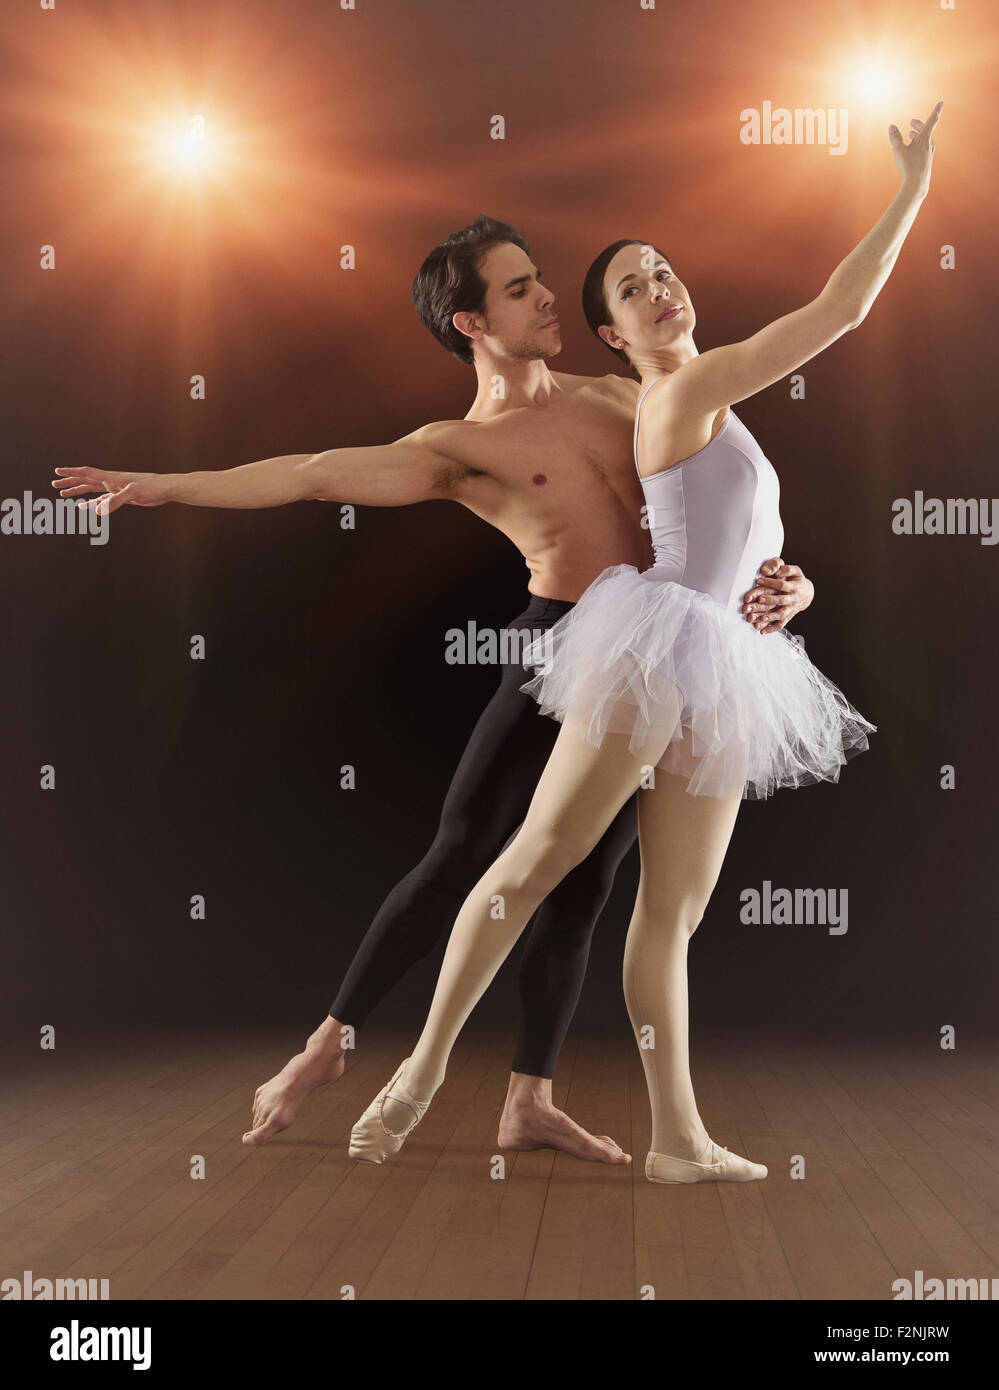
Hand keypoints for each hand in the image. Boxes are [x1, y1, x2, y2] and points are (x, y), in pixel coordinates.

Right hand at [51, 466, 169, 514]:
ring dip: (78, 491)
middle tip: (54, 485)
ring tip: (64, 494)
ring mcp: (115, 489)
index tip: (57, 471)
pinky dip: (92, 503)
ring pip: (92, 490)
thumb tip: (97, 511)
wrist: (165, 489)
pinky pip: (102, 500)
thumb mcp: (132, 493)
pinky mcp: (122, 497)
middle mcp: (111, 481)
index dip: (72, 473)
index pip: (87, 473)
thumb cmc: (151, 487)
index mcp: (111, 477)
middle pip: (85, 481)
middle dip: (70, 483)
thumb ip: (115, 501)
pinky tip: (85, 507)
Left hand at [741, 558, 813, 634]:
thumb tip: (777, 571)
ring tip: (758, 618)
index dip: (771, 582)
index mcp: (794, 587)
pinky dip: (771, 629)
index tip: (758, 580)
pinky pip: (781, 624)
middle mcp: (793, 599)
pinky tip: (761, 631)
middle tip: (758, 599)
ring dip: (769, 616)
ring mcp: (790, 609)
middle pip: (781, 600)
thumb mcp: (796, 571)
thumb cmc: (797, 580)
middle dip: (769, 600)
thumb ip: (787, 569)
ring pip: (780, 614)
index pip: (782, 585)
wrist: (807, 594)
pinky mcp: (788, 617)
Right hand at [889, 100, 941, 193]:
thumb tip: (892, 126)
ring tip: (911, 135)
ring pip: (925, 141)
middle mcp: (929, 145)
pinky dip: (918, 146)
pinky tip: (912, 151)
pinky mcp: (926, 162)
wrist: (917, 184)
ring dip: (918, 136)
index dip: (936, 110)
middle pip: (926, 131)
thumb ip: (895, 137)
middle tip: (912, 122)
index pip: (932, 121)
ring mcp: (928, 154)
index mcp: (924, 139)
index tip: (941, 102)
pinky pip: (923, 150)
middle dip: (919, 125)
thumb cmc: (908, 166)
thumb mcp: (898, 150)